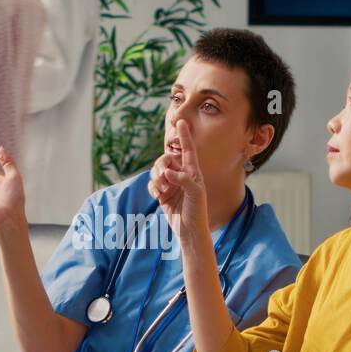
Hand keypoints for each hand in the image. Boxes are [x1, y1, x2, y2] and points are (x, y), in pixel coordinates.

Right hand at [147, 118, 207, 240]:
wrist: (189, 230)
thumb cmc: (197, 211)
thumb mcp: (195, 193)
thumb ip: (183, 179)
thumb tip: (167, 172)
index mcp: (193, 172)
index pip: (188, 150)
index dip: (184, 136)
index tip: (181, 121)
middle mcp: (182, 175)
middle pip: (165, 160)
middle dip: (161, 166)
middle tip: (162, 177)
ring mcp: (171, 184)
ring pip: (157, 171)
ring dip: (156, 178)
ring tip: (161, 191)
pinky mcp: (163, 194)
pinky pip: (152, 184)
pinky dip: (153, 188)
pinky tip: (157, 196)